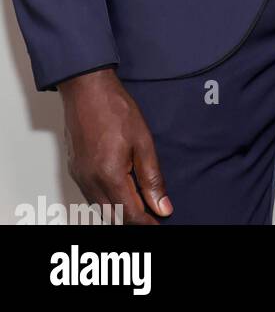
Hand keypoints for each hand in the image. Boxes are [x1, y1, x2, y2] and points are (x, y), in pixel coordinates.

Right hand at [59, 68, 170, 224]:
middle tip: (153, 215)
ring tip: (140, 203)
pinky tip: (120, 191)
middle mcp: (90, 181)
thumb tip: (162, 206)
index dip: (147, 221)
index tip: (160, 222)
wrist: (87, 89)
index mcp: (109, 176)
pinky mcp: (75, 170)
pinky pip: (91, 196)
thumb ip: (152, 178)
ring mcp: (80, 176)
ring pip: (100, 208)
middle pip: (113, 216)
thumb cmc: (115, 109)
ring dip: (119, 211)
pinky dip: (106, 200)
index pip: (130, 213)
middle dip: (133, 219)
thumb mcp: (143, 142)